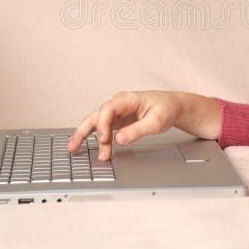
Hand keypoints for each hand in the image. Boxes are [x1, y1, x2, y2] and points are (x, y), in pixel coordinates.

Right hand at [67, 90, 182, 160]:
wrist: (173, 106)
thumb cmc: (166, 109)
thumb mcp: (156, 122)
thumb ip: (137, 131)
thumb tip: (118, 140)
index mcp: (127, 99)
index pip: (107, 109)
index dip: (102, 125)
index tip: (104, 140)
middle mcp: (118, 104)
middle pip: (96, 115)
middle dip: (83, 131)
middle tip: (74, 146)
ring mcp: (117, 112)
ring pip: (96, 122)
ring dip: (86, 135)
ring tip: (74, 148)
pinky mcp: (118, 120)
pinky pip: (102, 128)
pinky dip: (94, 137)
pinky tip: (86, 145)